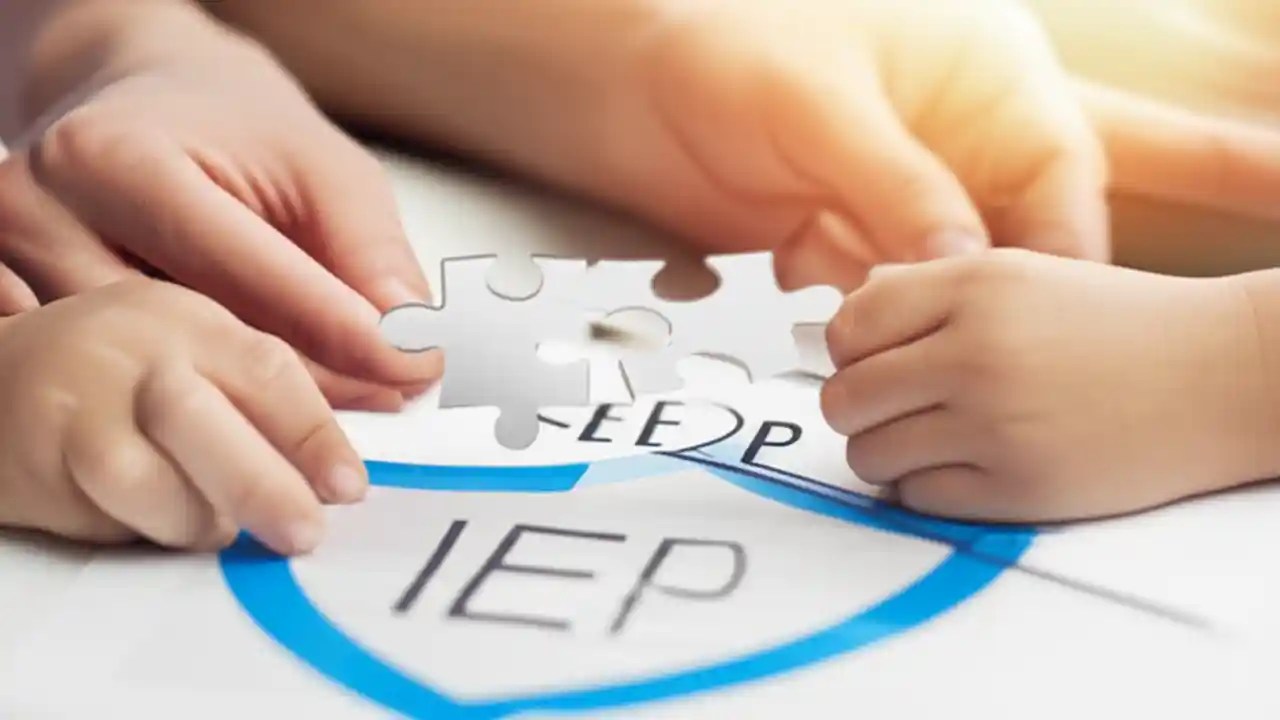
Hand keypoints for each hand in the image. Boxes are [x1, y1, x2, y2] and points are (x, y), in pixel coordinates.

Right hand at [0, 9, 438, 406]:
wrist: (145, 103)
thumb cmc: (235, 129)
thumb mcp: (323, 168)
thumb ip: (370, 252)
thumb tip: (411, 345)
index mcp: (114, 160)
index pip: (240, 269)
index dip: (339, 328)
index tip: (414, 368)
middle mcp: (41, 213)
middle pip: (187, 335)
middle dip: (299, 380)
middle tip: (386, 408)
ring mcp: (12, 268)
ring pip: (149, 373)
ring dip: (246, 402)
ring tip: (330, 417)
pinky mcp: (9, 310)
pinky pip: (114, 383)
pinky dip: (192, 398)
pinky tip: (253, 405)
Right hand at [0, 278, 363, 553]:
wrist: (1, 383)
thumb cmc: (121, 370)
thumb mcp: (198, 348)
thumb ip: (270, 392)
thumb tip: (360, 441)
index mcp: (187, 320)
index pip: (263, 369)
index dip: (313, 434)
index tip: (348, 484)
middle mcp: (128, 359)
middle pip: (195, 419)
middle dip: (260, 485)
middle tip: (303, 531)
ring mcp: (74, 414)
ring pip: (143, 482)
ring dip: (196, 519)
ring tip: (217, 524)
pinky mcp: (36, 472)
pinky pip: (105, 521)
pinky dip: (144, 532)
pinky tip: (150, 516)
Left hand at [605, 0, 1106, 287]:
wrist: (625, 85)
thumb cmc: (726, 45)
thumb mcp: (826, 108)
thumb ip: (901, 188)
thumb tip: (966, 265)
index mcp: (984, 74)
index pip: (1060, 170)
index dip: (1060, 246)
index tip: (1041, 309)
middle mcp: (953, 137)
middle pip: (1008, 234)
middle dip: (972, 282)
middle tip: (942, 319)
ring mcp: (898, 190)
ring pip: (939, 272)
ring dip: (900, 290)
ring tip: (840, 261)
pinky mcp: (848, 230)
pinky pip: (879, 286)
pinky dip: (847, 290)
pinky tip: (800, 252)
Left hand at [820, 249, 1277, 521]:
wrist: (1218, 375)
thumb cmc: (1119, 326)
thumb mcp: (1022, 275)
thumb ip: (930, 289)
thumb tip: (848, 315)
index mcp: (973, 288)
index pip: (849, 327)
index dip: (849, 350)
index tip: (870, 360)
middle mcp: (975, 352)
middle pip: (846, 398)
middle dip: (858, 407)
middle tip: (892, 407)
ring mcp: (995, 425)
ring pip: (869, 455)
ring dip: (887, 452)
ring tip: (930, 439)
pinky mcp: (1017, 488)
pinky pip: (915, 498)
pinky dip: (925, 487)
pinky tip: (965, 466)